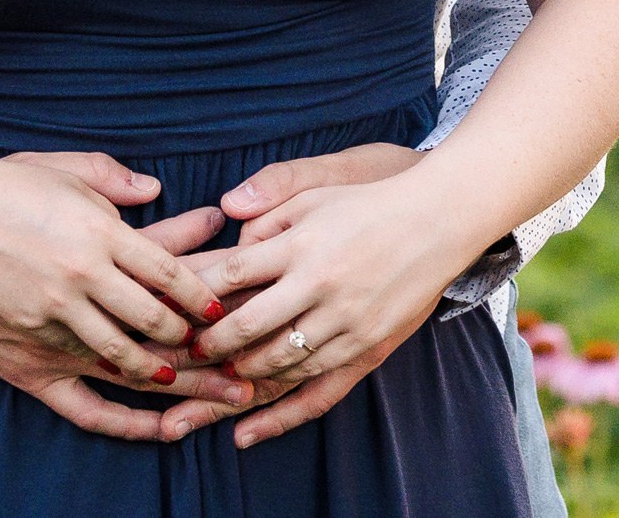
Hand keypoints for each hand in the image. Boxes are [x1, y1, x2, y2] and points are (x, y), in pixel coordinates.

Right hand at [0, 149, 231, 394]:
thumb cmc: (6, 186)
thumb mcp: (65, 171)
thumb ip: (114, 179)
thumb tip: (154, 188)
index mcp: (102, 230)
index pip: (167, 270)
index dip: (197, 293)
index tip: (216, 307)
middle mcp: (84, 272)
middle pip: (151, 315)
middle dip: (185, 337)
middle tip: (212, 348)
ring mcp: (55, 306)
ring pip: (118, 350)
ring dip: (153, 367)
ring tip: (176, 376)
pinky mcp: (27, 329)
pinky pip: (77, 363)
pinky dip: (107, 378)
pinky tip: (126, 385)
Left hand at [180, 168, 497, 431]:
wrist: (440, 220)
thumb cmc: (371, 202)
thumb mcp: (317, 190)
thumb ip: (270, 200)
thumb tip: (226, 210)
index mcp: (302, 242)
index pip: (233, 275)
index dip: (199, 297)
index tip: (178, 310)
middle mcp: (321, 283)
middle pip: (248, 325)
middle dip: (211, 345)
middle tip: (189, 352)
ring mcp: (347, 320)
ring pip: (280, 361)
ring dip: (242, 374)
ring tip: (219, 377)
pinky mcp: (369, 345)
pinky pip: (318, 386)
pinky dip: (279, 407)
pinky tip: (247, 428)